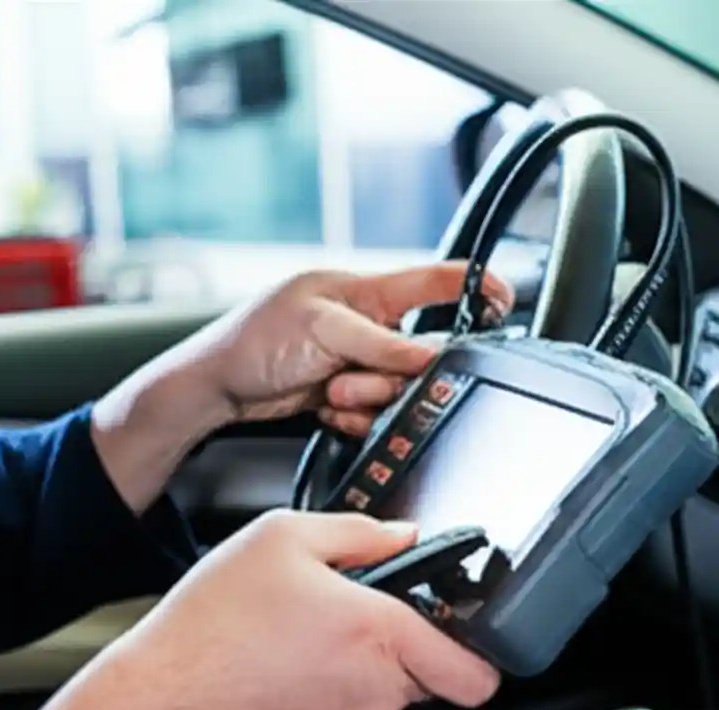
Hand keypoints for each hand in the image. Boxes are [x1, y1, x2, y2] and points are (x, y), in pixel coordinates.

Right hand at [37, 511, 500, 709]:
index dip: (479, 648)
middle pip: (432, 673)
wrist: (165, 688)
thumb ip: (358, 530)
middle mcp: (374, 688)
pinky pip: (349, 702)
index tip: (459, 624)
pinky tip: (289, 653)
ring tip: (308, 627)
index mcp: (378, 632)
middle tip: (359, 607)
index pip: (477, 674)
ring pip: (388, 688)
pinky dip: (331, 679)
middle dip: (409, 640)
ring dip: (364, 658)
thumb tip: (404, 535)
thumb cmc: (215, 617)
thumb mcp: (281, 535)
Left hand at [92, 261, 513, 511]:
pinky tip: (325, 409)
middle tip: (349, 378)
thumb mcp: (322, 329)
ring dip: (367, 399)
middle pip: (420, 353)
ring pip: (397, 389)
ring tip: (328, 392)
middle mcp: (366, 323)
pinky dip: (354, 417)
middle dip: (391, 375)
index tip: (505, 301)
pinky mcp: (343, 392)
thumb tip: (430, 355)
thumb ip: (380, 342)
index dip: (475, 288)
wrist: (215, 387)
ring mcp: (355, 360)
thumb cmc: (253, 340)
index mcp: (363, 291)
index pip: (434, 281)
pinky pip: (374, 412)